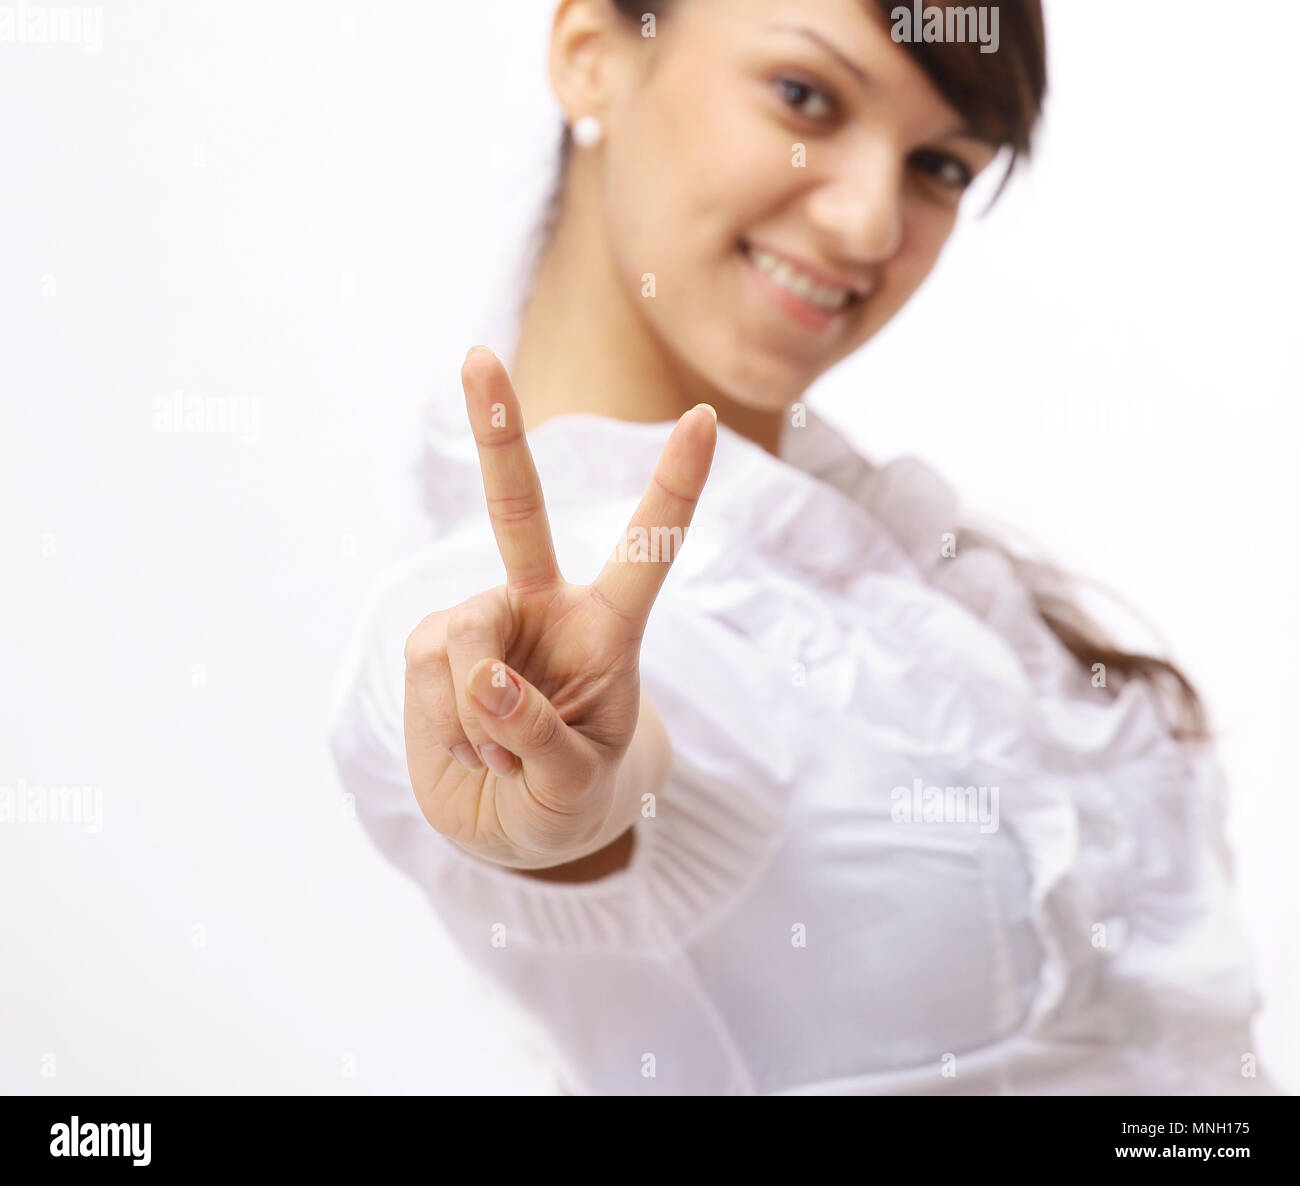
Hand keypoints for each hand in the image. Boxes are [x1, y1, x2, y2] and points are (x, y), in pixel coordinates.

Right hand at [402, 347, 717, 866]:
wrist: (513, 823)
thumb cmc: (569, 798)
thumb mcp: (572, 788)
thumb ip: (539, 739)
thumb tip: (485, 680)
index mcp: (607, 629)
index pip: (646, 553)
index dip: (673, 487)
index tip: (703, 417)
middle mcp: (543, 608)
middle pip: (518, 512)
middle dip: (495, 433)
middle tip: (476, 357)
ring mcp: (483, 624)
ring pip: (463, 641)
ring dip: (478, 719)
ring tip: (502, 758)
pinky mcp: (432, 648)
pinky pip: (426, 673)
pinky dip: (446, 727)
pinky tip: (468, 747)